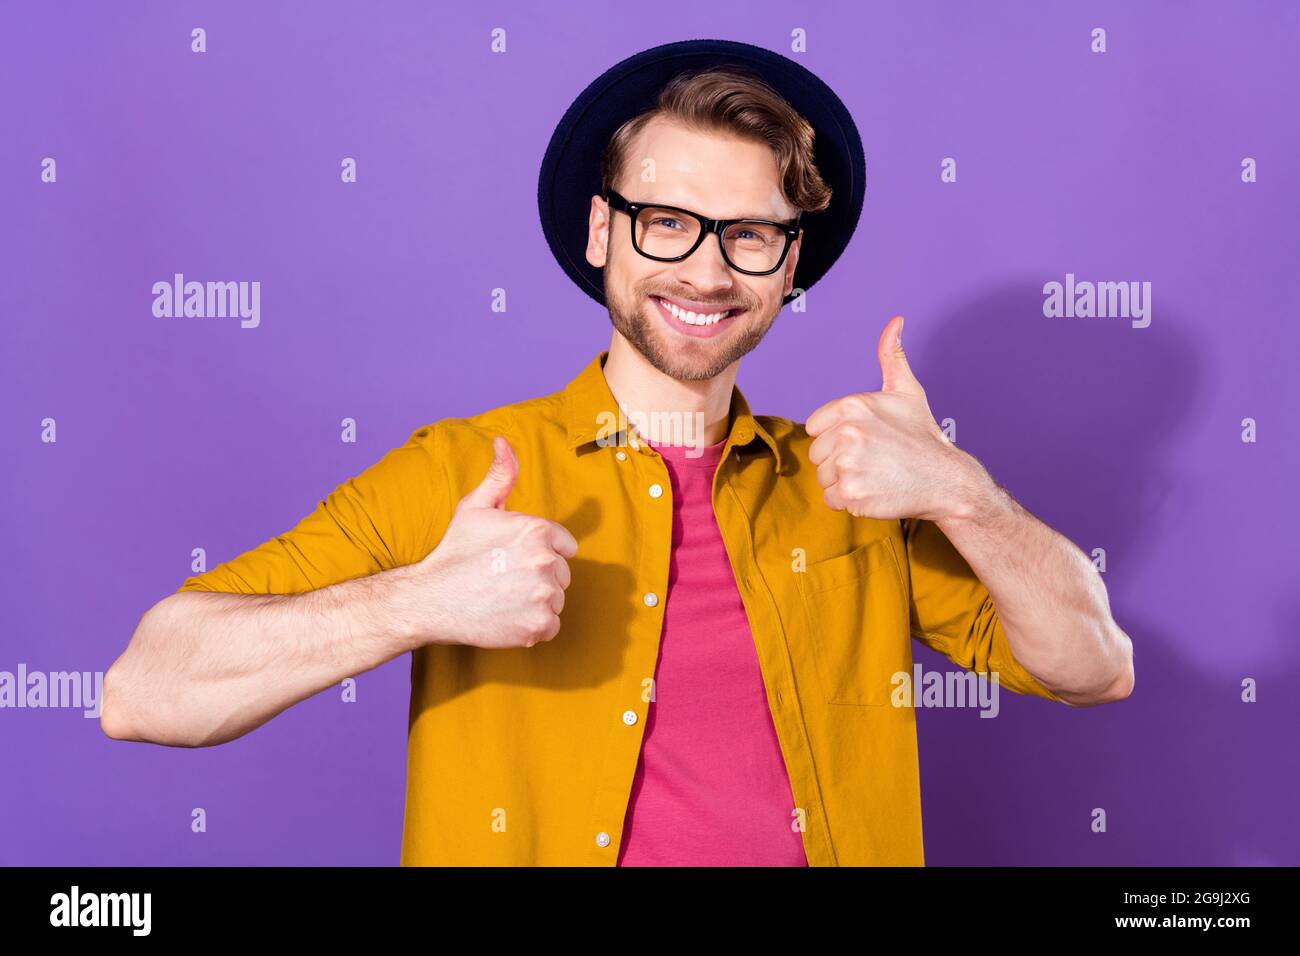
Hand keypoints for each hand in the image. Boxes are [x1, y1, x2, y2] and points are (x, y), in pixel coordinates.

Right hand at [395, 436, 577, 648]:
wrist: (431, 599)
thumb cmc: (455, 552)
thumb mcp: (475, 507)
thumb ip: (500, 475)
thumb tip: (504, 442)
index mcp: (538, 530)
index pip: (565, 546)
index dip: (540, 552)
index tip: (513, 559)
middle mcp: (546, 561)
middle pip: (562, 573)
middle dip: (539, 577)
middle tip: (504, 579)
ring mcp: (544, 595)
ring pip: (557, 599)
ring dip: (537, 601)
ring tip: (503, 597)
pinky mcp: (539, 625)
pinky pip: (551, 625)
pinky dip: (533, 625)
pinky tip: (506, 616)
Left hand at [805, 315, 978, 521]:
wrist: (946, 480)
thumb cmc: (922, 436)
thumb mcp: (907, 391)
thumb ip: (891, 356)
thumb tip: (895, 321)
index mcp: (852, 405)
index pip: (814, 427)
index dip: (835, 436)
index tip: (864, 440)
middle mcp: (847, 433)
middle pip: (817, 453)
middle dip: (838, 460)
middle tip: (873, 460)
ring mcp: (849, 465)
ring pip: (823, 477)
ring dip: (843, 481)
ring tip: (875, 475)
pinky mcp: (852, 494)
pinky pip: (831, 500)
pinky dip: (849, 501)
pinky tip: (874, 491)